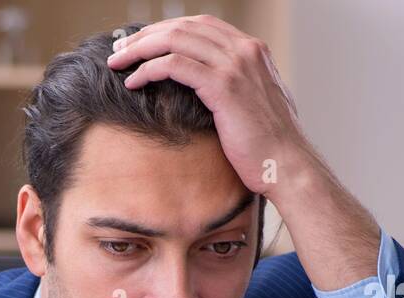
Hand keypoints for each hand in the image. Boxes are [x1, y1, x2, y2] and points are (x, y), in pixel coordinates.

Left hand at [106, 15, 378, 290]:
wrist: (287, 165)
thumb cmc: (268, 146)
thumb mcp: (255, 105)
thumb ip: (237, 87)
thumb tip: (210, 88)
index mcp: (252, 50)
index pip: (201, 25)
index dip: (166, 30)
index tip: (141, 43)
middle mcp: (245, 50)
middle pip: (184, 27)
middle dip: (147, 36)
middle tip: (119, 51)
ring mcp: (236, 65)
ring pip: (175, 40)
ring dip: (140, 49)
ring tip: (117, 63)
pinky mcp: (224, 86)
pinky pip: (175, 66)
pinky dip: (149, 70)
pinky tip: (133, 82)